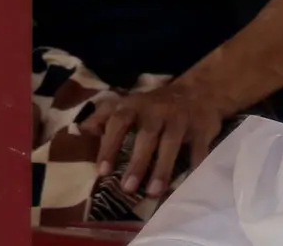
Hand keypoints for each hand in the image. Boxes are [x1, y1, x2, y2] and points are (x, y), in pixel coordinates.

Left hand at [84, 75, 234, 199]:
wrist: (198, 91)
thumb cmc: (155, 105)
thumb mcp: (128, 105)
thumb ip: (104, 117)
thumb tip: (80, 130)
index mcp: (136, 105)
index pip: (118, 122)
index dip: (109, 145)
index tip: (102, 171)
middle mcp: (158, 111)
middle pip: (146, 136)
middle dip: (137, 163)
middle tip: (127, 188)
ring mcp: (181, 119)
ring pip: (171, 144)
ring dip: (162, 168)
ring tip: (153, 193)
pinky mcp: (202, 129)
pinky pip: (198, 149)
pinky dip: (194, 166)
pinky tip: (187, 184)